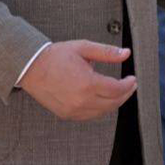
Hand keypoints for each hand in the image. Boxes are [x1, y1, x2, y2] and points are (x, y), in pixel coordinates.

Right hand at [19, 40, 135, 120]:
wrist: (31, 68)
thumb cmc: (56, 56)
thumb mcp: (83, 48)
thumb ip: (107, 52)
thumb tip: (126, 53)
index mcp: (87, 83)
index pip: (116, 89)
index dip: (128, 85)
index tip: (133, 79)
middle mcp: (81, 100)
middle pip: (113, 103)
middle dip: (125, 94)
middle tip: (130, 85)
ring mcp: (73, 110)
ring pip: (102, 112)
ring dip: (114, 103)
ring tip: (119, 92)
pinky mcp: (67, 114)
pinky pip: (90, 116)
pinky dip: (100, 109)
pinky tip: (103, 100)